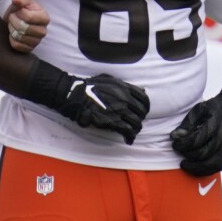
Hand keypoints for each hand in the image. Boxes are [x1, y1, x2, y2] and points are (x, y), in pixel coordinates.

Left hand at [5, 0, 47, 53]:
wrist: (18, 18)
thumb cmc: (22, 8)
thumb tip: (16, 0)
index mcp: (45, 18)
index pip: (29, 17)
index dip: (19, 13)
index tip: (17, 10)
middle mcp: (43, 31)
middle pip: (24, 28)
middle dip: (14, 21)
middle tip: (12, 17)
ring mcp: (37, 41)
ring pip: (20, 37)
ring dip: (12, 29)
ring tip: (13, 24)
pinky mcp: (29, 48)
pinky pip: (17, 45)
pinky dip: (12, 38)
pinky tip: (13, 33)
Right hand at [26, 61, 147, 143]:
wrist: (76, 96)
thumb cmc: (90, 87)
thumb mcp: (109, 80)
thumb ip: (125, 85)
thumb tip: (141, 89)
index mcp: (125, 88)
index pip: (144, 99)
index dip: (145, 107)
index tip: (142, 112)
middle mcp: (125, 99)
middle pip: (141, 113)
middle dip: (139, 119)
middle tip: (135, 123)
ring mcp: (120, 111)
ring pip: (136, 123)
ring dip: (135, 129)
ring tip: (131, 133)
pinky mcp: (113, 122)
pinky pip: (128, 131)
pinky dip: (130, 137)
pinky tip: (128, 140)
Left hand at [169, 66, 221, 175]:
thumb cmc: (214, 109)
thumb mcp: (200, 109)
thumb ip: (188, 123)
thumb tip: (175, 136)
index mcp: (216, 124)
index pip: (197, 140)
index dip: (183, 144)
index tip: (175, 143)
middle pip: (204, 153)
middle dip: (188, 154)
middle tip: (178, 151)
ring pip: (212, 164)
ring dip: (196, 167)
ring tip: (184, 164)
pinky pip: (218, 166)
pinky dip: (206, 170)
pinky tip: (195, 168)